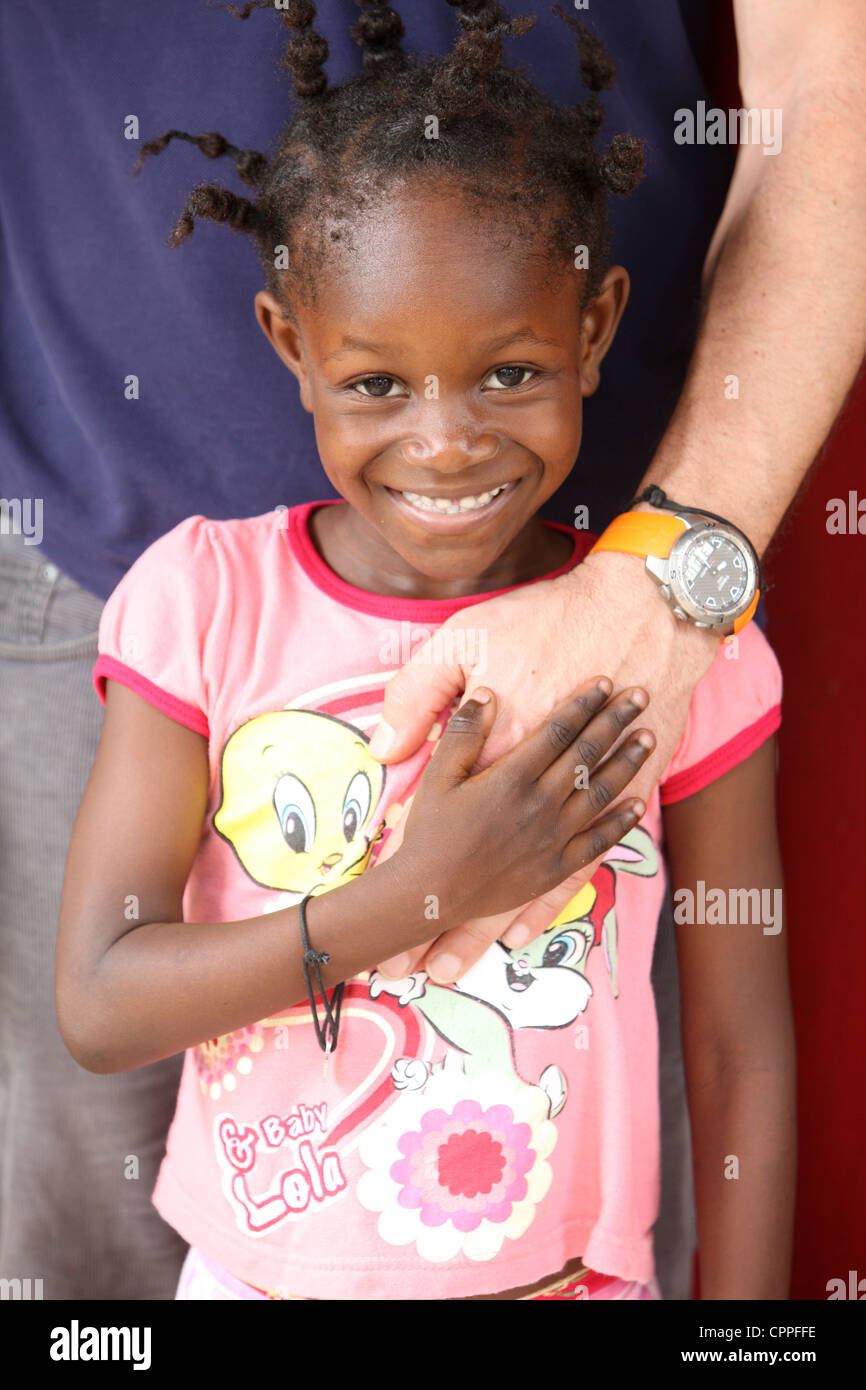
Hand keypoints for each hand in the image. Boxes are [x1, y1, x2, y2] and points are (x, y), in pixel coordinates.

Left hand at [372, 551, 720, 981]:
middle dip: (449, 931)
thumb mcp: (461, 642)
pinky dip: (555, 899)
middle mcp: (535, 791)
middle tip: (416, 976)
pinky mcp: (613, 792)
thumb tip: (386, 748)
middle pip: (483, 873)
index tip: (386, 933)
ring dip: (492, 927)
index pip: (443, 831)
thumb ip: (422, 695)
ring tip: (459, 967)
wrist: (641, 614)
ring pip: (524, 882)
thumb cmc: (545, 623)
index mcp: (495, 756)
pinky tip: (528, 928)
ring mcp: (576, 797)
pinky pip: (583, 859)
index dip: (413, 885)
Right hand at [386, 676, 654, 937]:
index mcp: (511, 778)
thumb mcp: (437, 776)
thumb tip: (487, 693)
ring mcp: (553, 837)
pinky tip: (638, 804)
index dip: (584, 703)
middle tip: (641, 695)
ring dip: (627, 762)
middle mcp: (540, 804)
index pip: (558, 730)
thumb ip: (463, 733)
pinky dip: (621, 821)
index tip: (605, 681)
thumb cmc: (429, 833)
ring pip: (600, 792)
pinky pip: (598, 840)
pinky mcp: (557, 867)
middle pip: (587, 754)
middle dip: (616, 721)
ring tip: (647, 737)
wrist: (431, 895)